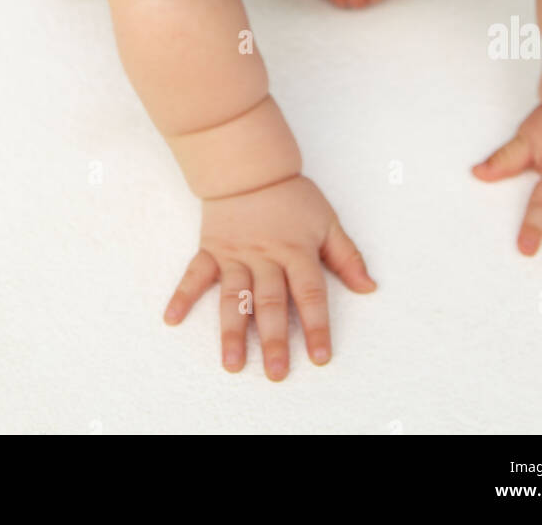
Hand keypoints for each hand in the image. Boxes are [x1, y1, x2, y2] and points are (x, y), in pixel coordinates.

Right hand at [162, 174, 376, 379]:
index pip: (310, 294)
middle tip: (276, 373)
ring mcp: (235, 255)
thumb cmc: (291, 197)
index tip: (320, 357)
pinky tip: (172, 319)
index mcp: (296, 251)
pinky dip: (182, 295)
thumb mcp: (327, 221)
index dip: (317, 326)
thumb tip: (369, 287)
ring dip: (232, 332)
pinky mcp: (211, 249)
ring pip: (234, 297)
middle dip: (274, 339)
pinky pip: (195, 274)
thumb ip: (346, 256)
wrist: (250, 167)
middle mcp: (265, 257)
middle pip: (270, 302)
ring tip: (232, 364)